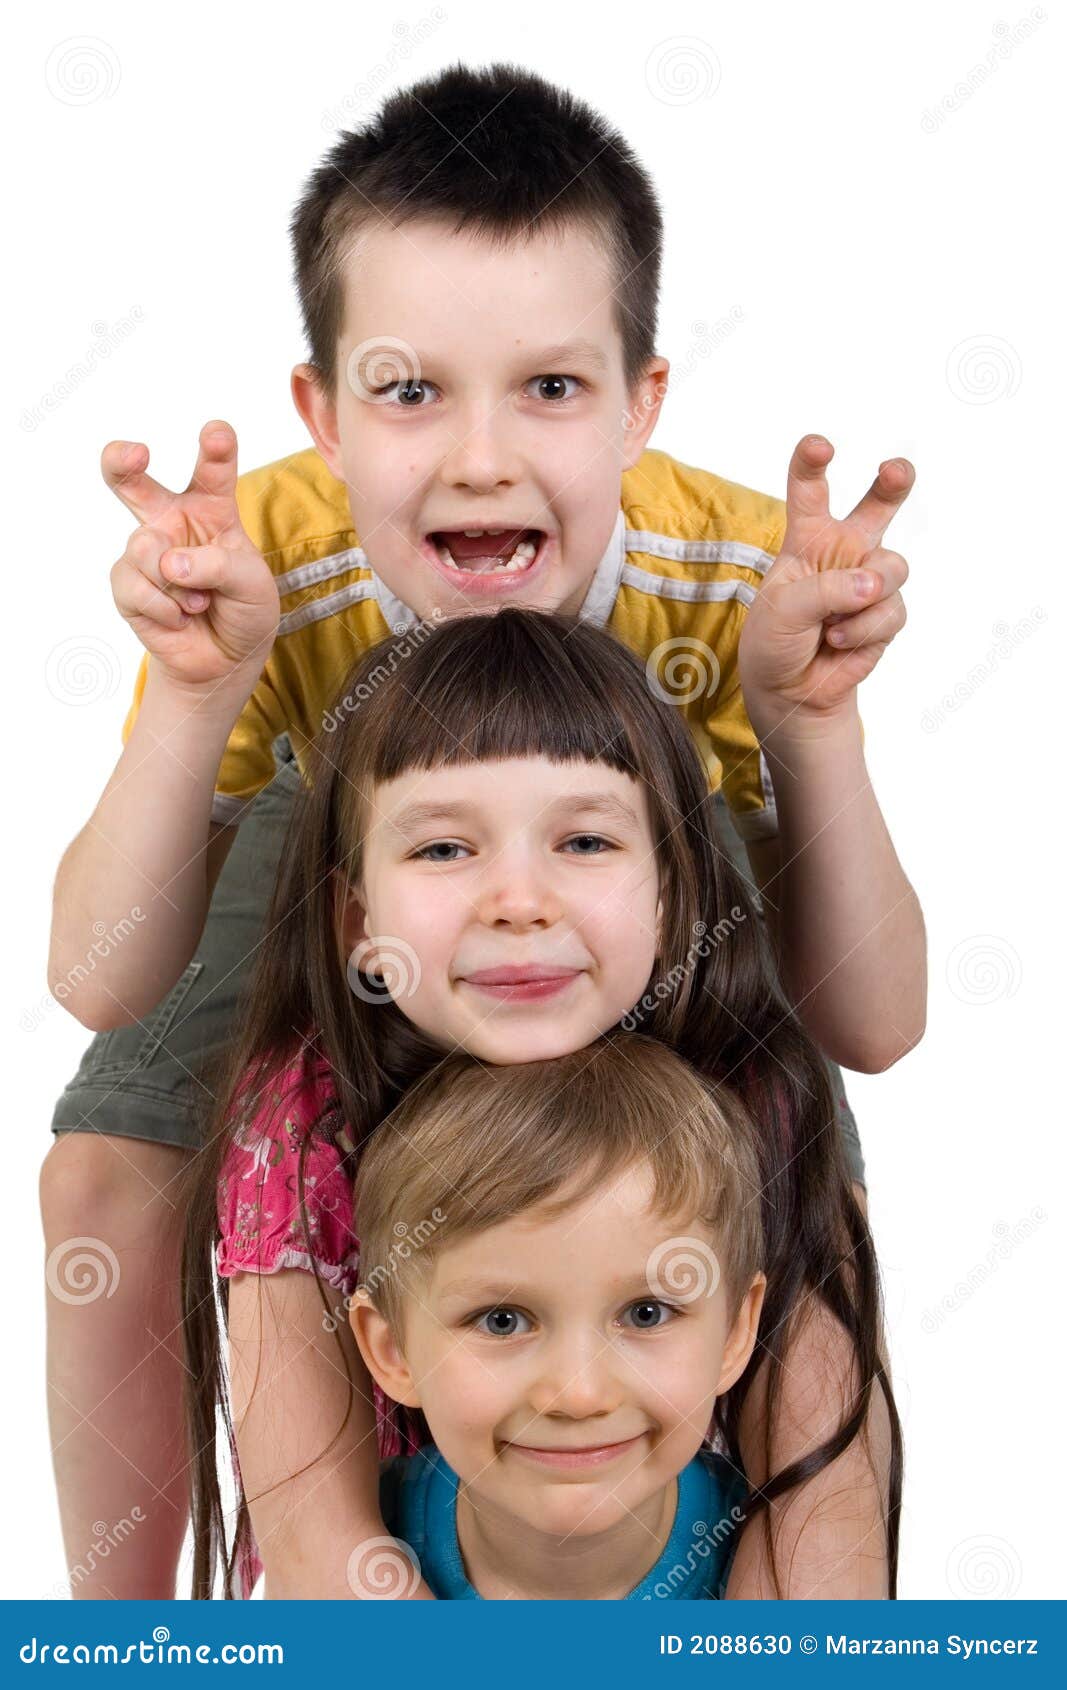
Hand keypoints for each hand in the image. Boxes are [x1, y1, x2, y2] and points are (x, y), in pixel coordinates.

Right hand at [105, 420, 279, 694]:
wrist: (224, 660)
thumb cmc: (244, 610)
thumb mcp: (252, 585)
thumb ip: (218, 565)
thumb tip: (168, 562)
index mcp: (211, 507)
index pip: (212, 471)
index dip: (215, 450)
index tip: (216, 432)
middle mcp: (172, 521)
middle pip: (133, 480)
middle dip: (122, 460)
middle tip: (135, 453)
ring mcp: (145, 551)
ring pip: (144, 548)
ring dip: (178, 584)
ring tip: (200, 602)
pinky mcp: (126, 583)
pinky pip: (136, 586)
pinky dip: (166, 608)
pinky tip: (180, 618)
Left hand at [738, 435, 912, 737]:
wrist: (792, 693)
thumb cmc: (774, 643)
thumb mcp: (782, 610)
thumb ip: (825, 590)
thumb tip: (873, 586)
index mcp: (807, 538)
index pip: (810, 491)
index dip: (813, 463)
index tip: (818, 445)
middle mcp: (843, 552)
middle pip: (878, 504)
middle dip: (893, 482)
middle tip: (895, 470)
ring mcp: (868, 581)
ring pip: (892, 566)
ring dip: (866, 596)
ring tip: (833, 625)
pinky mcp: (886, 612)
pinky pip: (891, 610)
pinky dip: (863, 631)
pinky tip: (839, 643)